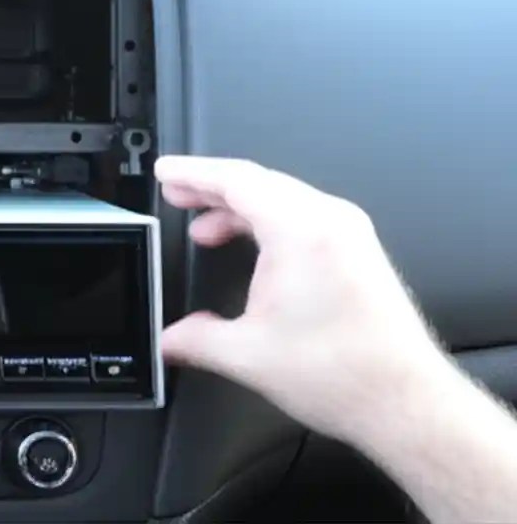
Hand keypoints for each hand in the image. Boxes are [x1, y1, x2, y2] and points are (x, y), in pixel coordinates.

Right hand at [157, 156, 445, 441]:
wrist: (404, 401)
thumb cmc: (346, 374)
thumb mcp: (247, 355)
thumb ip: (195, 340)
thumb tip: (169, 338)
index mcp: (301, 232)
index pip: (236, 180)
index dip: (194, 172)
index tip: (168, 171)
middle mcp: (330, 222)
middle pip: (259, 182)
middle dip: (211, 187)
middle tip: (177, 193)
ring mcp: (349, 235)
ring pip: (283, 198)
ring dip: (239, 207)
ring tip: (205, 226)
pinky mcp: (358, 252)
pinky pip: (304, 217)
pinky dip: (267, 222)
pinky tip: (250, 246)